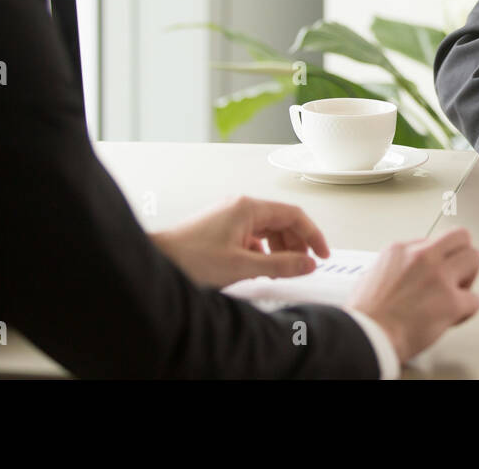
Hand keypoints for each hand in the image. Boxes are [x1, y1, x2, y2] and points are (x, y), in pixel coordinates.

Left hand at [152, 196, 327, 288]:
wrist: (156, 260)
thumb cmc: (190, 258)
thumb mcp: (242, 266)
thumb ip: (280, 265)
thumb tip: (308, 264)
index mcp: (248, 207)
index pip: (294, 215)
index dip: (312, 235)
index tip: (322, 255)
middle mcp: (240, 207)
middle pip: (281, 222)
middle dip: (296, 245)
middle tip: (303, 267)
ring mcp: (230, 217)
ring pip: (267, 230)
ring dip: (279, 250)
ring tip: (280, 271)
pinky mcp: (221, 229)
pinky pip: (252, 237)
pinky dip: (262, 252)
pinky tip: (258, 270)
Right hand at [348, 228, 478, 362]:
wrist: (366, 338)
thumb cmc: (365, 316)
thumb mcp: (371, 275)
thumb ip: (394, 268)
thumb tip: (404, 273)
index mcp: (400, 249)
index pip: (434, 241)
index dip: (437, 260)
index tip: (435, 272)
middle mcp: (422, 257)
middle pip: (461, 237)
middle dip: (461, 257)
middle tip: (455, 276)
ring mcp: (438, 277)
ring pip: (474, 259)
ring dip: (468, 278)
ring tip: (455, 295)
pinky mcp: (451, 302)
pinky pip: (475, 300)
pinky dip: (466, 311)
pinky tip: (452, 318)